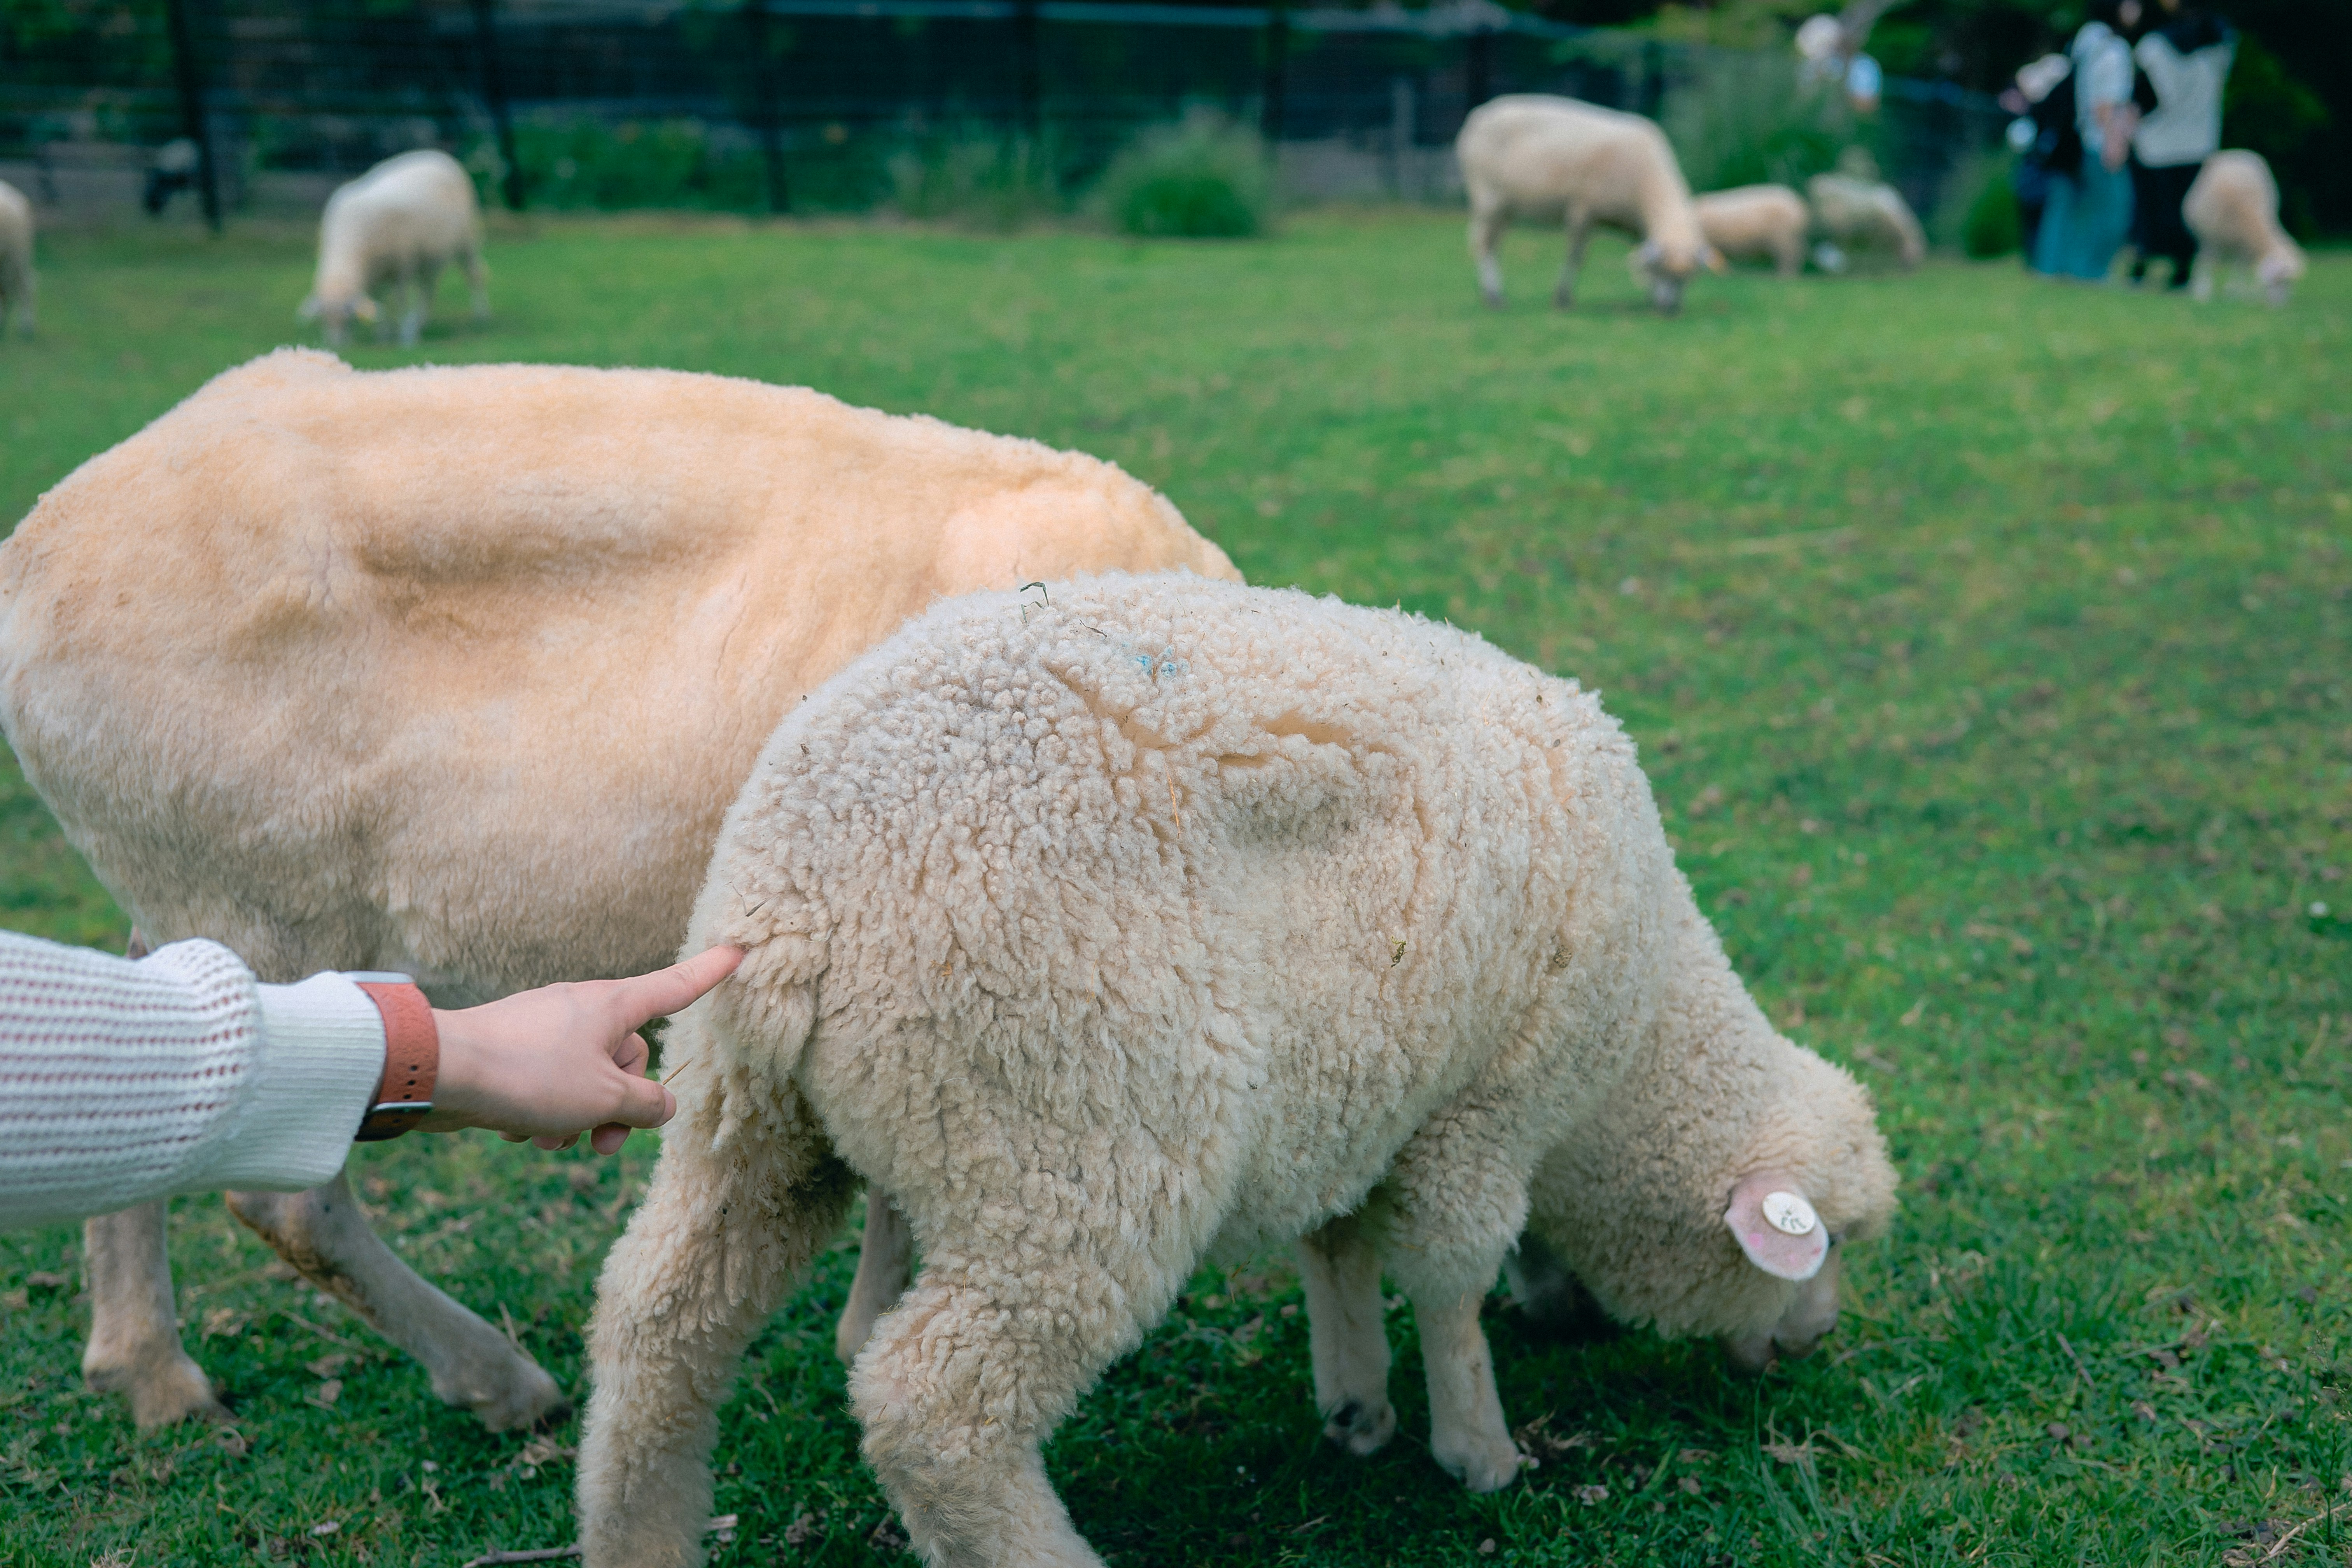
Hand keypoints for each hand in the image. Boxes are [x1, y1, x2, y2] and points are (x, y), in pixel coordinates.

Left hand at [417, 946, 741, 1153]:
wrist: (442, 1071)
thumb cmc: (530, 1077)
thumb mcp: (604, 1098)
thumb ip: (646, 1105)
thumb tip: (662, 1106)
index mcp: (613, 1005)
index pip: (675, 987)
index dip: (710, 973)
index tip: (739, 950)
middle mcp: (582, 1007)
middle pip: (627, 1057)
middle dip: (618, 1106)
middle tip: (600, 1145)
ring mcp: (545, 1026)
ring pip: (584, 1076)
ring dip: (577, 1117)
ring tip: (550, 1142)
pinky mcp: (513, 1047)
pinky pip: (548, 1082)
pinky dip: (543, 1111)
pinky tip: (519, 1133)